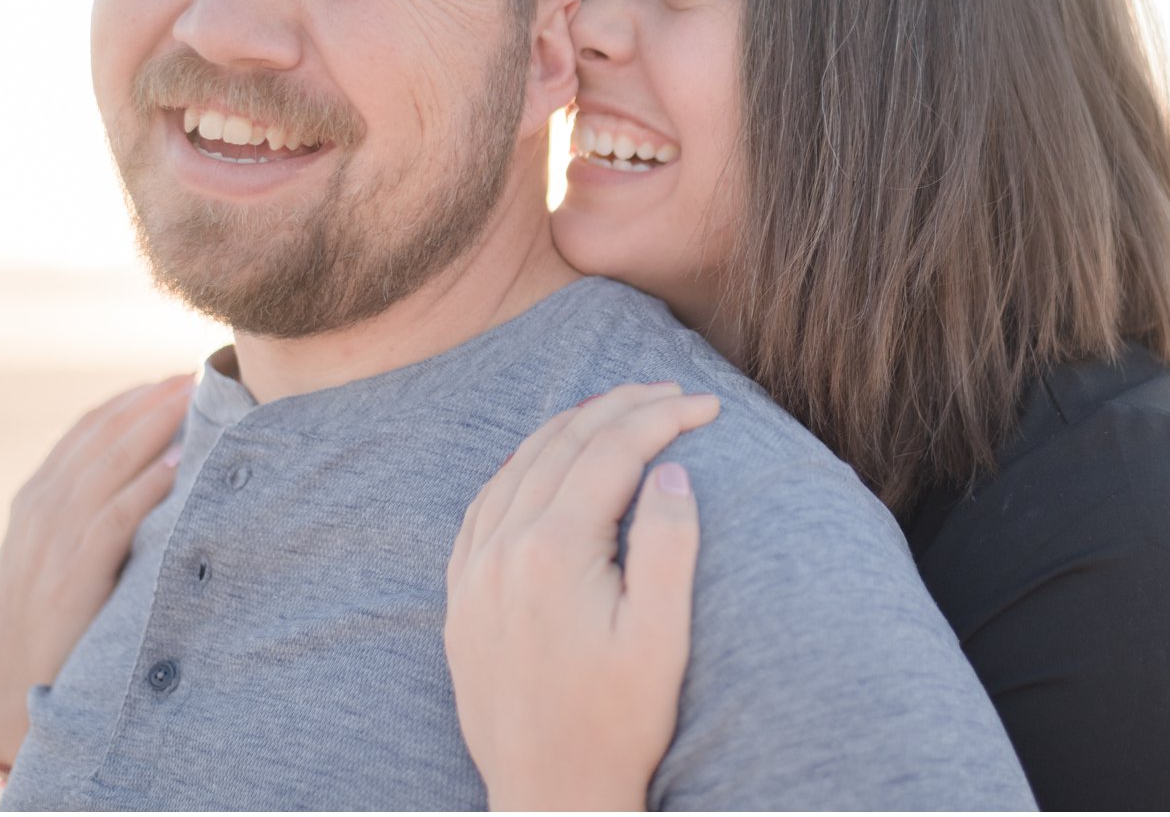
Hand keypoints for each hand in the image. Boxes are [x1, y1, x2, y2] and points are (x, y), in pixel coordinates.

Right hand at [0, 373, 194, 770]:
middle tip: (194, 374)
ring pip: (107, 469)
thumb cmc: (49, 631)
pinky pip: (111, 523)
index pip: (85, 433)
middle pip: (100, 440)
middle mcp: (39, 515)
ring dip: (151, 429)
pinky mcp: (70, 582)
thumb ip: (88, 518)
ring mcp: (51, 546)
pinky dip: (143, 490)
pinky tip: (177, 466)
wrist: (12, 701)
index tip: (172, 379)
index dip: (129, 402)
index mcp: (34, 504)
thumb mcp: (57, 561)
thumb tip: (147, 476)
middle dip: (148, 403)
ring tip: (191, 399)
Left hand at [445, 381, 720, 811]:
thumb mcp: (661, 639)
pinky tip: (546, 460)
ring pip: (518, 465)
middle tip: (671, 392)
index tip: (707, 406)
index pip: (611, 452)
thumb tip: (669, 471)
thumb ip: (667, 545)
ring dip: (570, 427)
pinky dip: (522, 465)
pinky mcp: (461, 598)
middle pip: (562, 444)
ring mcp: (474, 573)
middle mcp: (502, 551)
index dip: (662, 418)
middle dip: (620, 407)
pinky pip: (485, 504)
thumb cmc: (616, 725)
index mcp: (553, 553)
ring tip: (618, 407)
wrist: (549, 798)